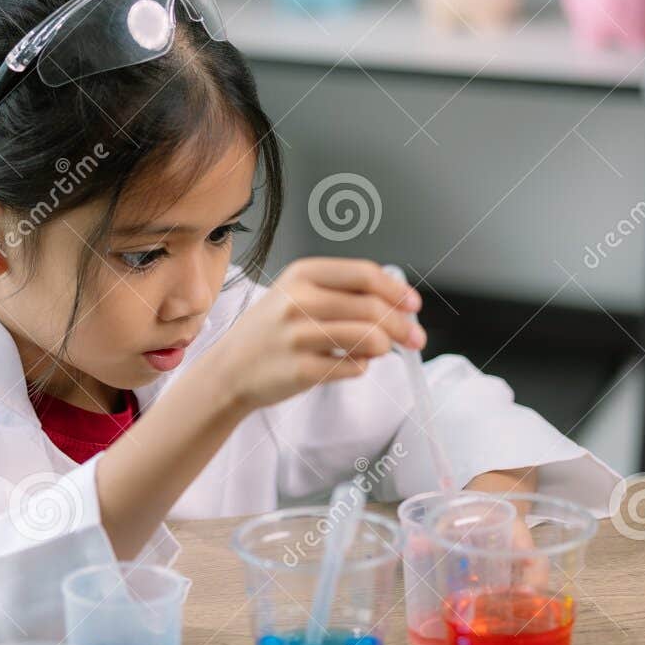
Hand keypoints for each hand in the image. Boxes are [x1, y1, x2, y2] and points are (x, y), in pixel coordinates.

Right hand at [201, 257, 424, 412]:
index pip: (365, 274)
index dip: (397, 290)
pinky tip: (350, 363)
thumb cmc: (270, 331)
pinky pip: (354, 367)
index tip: (413, 305)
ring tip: (380, 350)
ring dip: (385, 347)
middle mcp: (298, 301)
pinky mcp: (301, 370)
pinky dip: (362, 366)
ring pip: (370, 338)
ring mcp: (298, 337)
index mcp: (302, 275)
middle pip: (372, 308)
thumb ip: (341, 291)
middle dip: (403, 326)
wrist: (229, 369)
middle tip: (415, 338)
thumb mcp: (296, 294)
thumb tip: (398, 299)